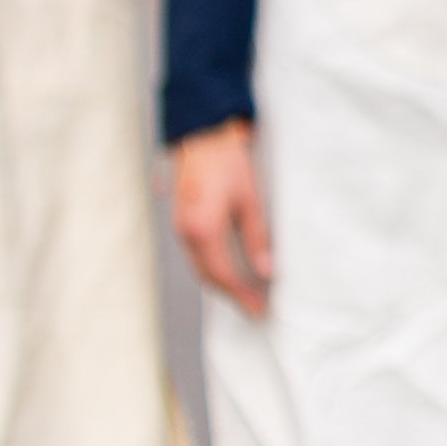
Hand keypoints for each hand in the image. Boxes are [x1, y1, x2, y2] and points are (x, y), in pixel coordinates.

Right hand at [172, 123, 275, 317]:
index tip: (259, 309)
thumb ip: (257, 238)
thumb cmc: (228, 164)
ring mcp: (180, 226)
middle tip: (254, 308)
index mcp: (203, 229)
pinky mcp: (182, 220)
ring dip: (220, 282)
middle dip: (231, 294)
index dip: (241, 295)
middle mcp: (186, 232)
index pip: (223, 274)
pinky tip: (229, 270)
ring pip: (199, 266)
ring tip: (246, 293)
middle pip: (207, 275)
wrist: (203, 136)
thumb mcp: (250, 200)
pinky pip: (195, 253)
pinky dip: (212, 267)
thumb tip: (266, 270)